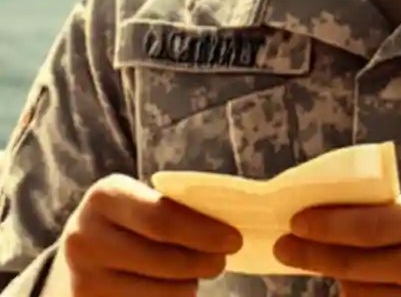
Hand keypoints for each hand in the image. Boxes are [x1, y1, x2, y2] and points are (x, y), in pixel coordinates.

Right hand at [50, 174, 242, 295]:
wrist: (83, 251)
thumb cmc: (132, 221)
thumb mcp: (145, 201)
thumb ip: (179, 208)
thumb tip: (232, 230)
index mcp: (105, 197)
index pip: (162, 217)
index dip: (203, 232)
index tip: (235, 240)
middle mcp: (84, 238)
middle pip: (165, 259)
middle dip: (204, 262)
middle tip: (221, 262)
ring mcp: (83, 278)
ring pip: (162, 292)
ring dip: (188, 286)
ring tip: (191, 275)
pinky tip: (169, 288)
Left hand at [273, 191, 400, 296]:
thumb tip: (347, 210)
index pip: (369, 224)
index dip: (327, 224)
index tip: (297, 220)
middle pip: (355, 263)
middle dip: (312, 255)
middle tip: (285, 247)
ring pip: (360, 293)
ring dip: (338, 278)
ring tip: (325, 261)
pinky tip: (358, 286)